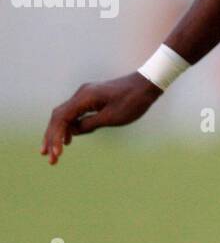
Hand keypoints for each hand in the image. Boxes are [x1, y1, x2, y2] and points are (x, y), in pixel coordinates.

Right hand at [41, 72, 162, 163]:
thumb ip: (90, 124)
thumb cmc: (133, 101)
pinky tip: (69, 140)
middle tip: (50, 158)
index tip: (57, 154)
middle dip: (52, 138)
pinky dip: (69, 127)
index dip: (56, 137)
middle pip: (58, 117)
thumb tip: (73, 132)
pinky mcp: (91, 98)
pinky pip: (74, 113)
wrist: (146, 84)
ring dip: (58, 134)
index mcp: (84, 98)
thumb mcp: (112, 117)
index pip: (62, 119)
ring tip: (54, 153)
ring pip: (64, 115)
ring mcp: (85, 96)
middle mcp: (81, 95)